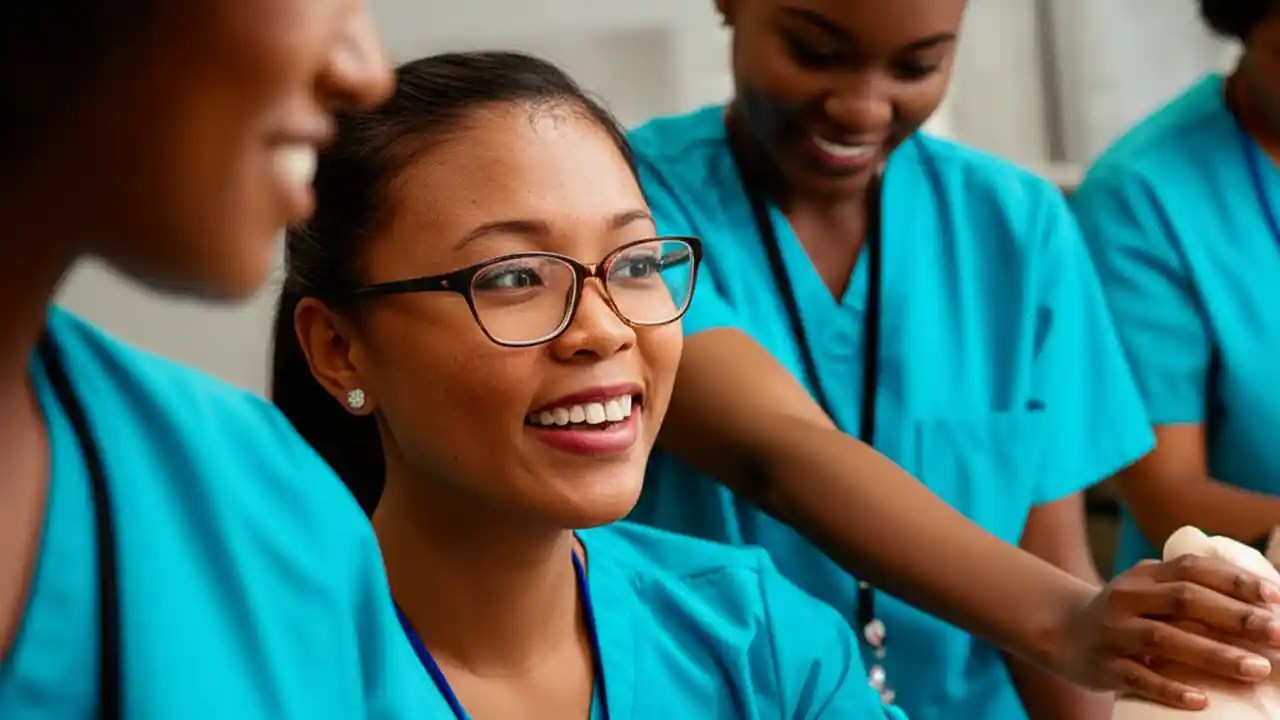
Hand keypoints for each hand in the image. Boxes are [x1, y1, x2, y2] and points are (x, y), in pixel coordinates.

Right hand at [1056, 554, 1279, 708]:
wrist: (1063, 633)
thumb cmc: (1126, 614)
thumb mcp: (1149, 590)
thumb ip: (1189, 589)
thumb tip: (1262, 604)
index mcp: (1143, 575)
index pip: (1192, 568)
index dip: (1234, 580)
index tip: (1275, 596)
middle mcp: (1126, 598)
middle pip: (1184, 600)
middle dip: (1235, 617)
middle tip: (1278, 633)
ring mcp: (1113, 632)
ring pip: (1165, 640)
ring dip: (1214, 654)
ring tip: (1256, 669)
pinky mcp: (1104, 665)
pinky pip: (1138, 677)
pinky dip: (1169, 689)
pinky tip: (1200, 700)